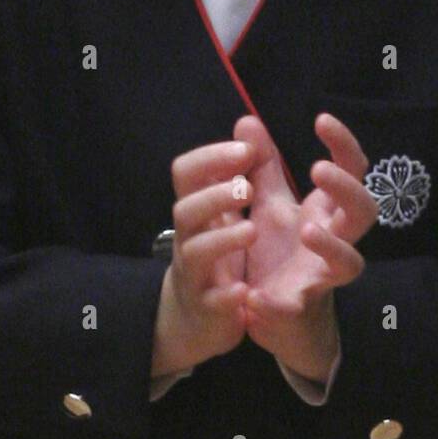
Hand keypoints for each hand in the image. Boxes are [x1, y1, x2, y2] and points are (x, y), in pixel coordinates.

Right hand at [152, 139, 255, 375]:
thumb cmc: (217, 252)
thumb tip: (249, 121)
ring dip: (222, 240)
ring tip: (252, 232)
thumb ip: (244, 169)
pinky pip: (212, 303)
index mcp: (196, 208)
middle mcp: (188, 237)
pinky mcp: (208, 309)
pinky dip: (228, 297)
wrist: (198, 317)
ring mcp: (195, 273)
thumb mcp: (229, 210)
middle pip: (185, 209)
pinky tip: (246, 291)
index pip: (186, 173)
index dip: (211, 158)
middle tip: (247, 187)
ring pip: (195, 253)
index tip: (245, 149)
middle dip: (214, 195)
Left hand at [234, 113, 378, 380]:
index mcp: (326, 211)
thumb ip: (262, 166)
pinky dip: (276, 305)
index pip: (351, 171)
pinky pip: (296, 308)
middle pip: (364, 211)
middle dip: (347, 188)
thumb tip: (248, 120)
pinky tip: (255, 296)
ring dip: (331, 245)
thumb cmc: (281, 252)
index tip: (321, 119)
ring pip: (350, 263)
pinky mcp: (299, 310)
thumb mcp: (268, 204)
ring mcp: (321, 277)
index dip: (344, 145)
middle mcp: (334, 241)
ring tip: (307, 230)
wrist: (277, 316)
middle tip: (318, 168)